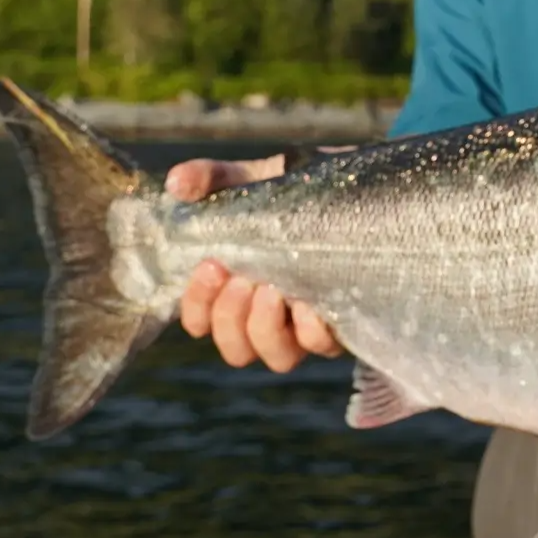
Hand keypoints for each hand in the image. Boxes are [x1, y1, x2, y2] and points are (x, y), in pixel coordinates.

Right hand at [165, 150, 350, 371]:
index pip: (202, 322)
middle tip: (241, 278)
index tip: (208, 268)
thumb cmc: (298, 188)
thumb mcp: (252, 178)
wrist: (362, 184)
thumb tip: (175, 183)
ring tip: (271, 289)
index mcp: (238, 287)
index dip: (197, 310)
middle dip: (229, 318)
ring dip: (264, 329)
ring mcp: (308, 324)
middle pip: (236, 350)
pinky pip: (321, 346)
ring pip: (278, 359)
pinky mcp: (345, 323)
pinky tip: (309, 297)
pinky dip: (310, 328)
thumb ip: (211, 178)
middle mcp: (271, 315)